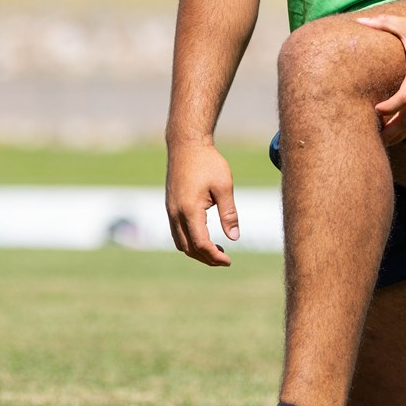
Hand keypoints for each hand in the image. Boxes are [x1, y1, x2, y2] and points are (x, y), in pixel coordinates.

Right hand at [165, 141, 239, 266]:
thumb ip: (229, 213)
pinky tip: (204, 236)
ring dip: (196, 251)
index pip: (201, 243)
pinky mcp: (170, 207)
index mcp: (190, 210)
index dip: (215, 256)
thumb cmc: (208, 162)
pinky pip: (177, 233)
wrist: (186, 145)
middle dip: (206, 258)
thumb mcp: (224, 186)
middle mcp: (176, 214)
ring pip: (180, 243)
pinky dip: (189, 241)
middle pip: (188, 248)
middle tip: (225, 259)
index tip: (229, 261)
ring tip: (217, 250)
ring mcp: (170, 211)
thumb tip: (234, 238)